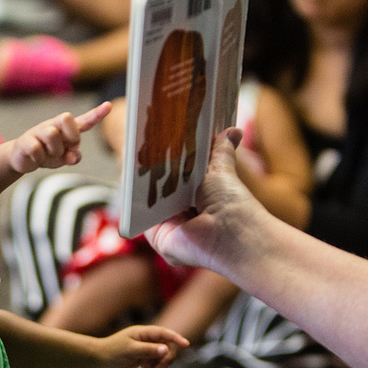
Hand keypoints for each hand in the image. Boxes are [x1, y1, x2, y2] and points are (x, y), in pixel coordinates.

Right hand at [7, 101, 109, 174]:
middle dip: (71, 135)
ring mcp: (38, 131)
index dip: (96, 114)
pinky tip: (36, 159)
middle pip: (66, 118)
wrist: (22, 158)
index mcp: (66, 129)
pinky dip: (39, 158)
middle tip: (66, 148)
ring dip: (53, 152)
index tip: (108, 106)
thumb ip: (72, 156)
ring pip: (52, 134)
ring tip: (48, 156)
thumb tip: (73, 156)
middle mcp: (53, 126)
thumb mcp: (63, 157)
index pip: (84, 121)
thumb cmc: (47, 154)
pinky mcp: (25, 140)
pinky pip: (36, 148)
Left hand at [98, 325, 188, 367]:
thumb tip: (166, 349)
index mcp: (143, 332)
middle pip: (166, 347)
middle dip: (166, 359)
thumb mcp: (131, 350)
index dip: (176, 338)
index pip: (164, 333)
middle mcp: (146, 339)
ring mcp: (144, 349)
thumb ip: (148, 350)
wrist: (98, 359)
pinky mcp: (142, 358)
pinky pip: (154, 364)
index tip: (186, 345)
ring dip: (160, 366)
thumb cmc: (112, 351)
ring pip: (161, 357)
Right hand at [144, 128, 257, 271]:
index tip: (159, 142)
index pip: (177, 179)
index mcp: (199, 202)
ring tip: (135, 156)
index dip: (168, 162)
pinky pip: (141, 216)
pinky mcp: (157, 237)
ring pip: (149, 202)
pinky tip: (133, 178)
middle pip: (162, 190)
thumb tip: (234, 130)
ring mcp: (170, 228)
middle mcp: (184, 217)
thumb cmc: (233, 204)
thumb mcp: (221, 170)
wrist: (233, 231)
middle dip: (153, 170)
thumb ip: (219, 152)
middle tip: (144, 146)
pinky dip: (136, 199)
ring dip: (143, 183)